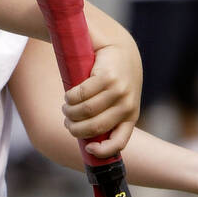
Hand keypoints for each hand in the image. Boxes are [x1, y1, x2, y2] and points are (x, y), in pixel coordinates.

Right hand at [62, 42, 141, 159]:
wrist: (118, 46)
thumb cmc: (114, 78)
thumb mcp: (117, 99)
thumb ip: (107, 117)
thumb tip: (88, 142)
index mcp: (131, 115)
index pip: (120, 141)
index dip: (102, 150)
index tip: (88, 147)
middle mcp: (128, 105)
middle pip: (95, 127)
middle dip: (75, 127)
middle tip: (67, 121)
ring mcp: (119, 90)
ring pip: (87, 111)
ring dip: (70, 111)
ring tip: (66, 106)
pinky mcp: (108, 77)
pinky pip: (83, 94)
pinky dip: (71, 97)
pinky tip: (69, 95)